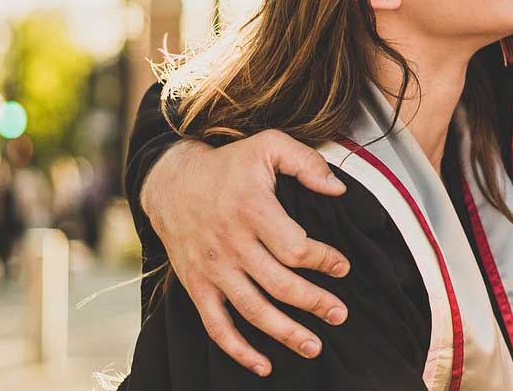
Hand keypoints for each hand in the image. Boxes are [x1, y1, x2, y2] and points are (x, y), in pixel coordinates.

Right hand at [141, 129, 352, 375]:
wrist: (170, 182)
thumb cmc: (228, 165)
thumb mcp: (267, 146)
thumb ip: (306, 162)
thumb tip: (339, 187)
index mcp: (252, 211)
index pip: (294, 247)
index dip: (323, 261)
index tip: (342, 267)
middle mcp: (231, 244)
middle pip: (279, 285)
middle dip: (315, 303)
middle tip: (340, 315)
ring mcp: (213, 269)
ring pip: (253, 310)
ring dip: (286, 333)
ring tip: (314, 346)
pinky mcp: (197, 286)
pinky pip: (217, 326)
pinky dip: (239, 350)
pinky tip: (264, 365)